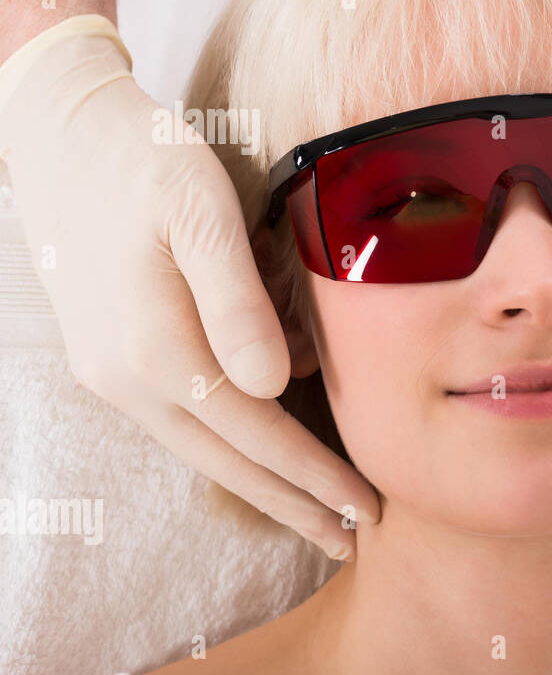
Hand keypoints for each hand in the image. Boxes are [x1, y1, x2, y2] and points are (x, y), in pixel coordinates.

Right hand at [0, 15, 379, 557]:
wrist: (62, 136)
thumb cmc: (145, 163)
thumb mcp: (199, 212)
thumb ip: (236, 301)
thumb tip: (273, 386)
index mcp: (155, 347)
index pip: (256, 434)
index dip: (312, 475)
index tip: (366, 508)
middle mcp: (126, 378)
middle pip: (227, 461)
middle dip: (292, 504)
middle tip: (353, 538)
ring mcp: (112, 373)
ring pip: (202, 449)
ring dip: (262, 485)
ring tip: (315, 514)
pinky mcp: (111, 358)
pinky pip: (182, 422)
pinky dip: (230, 451)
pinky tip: (261, 459)